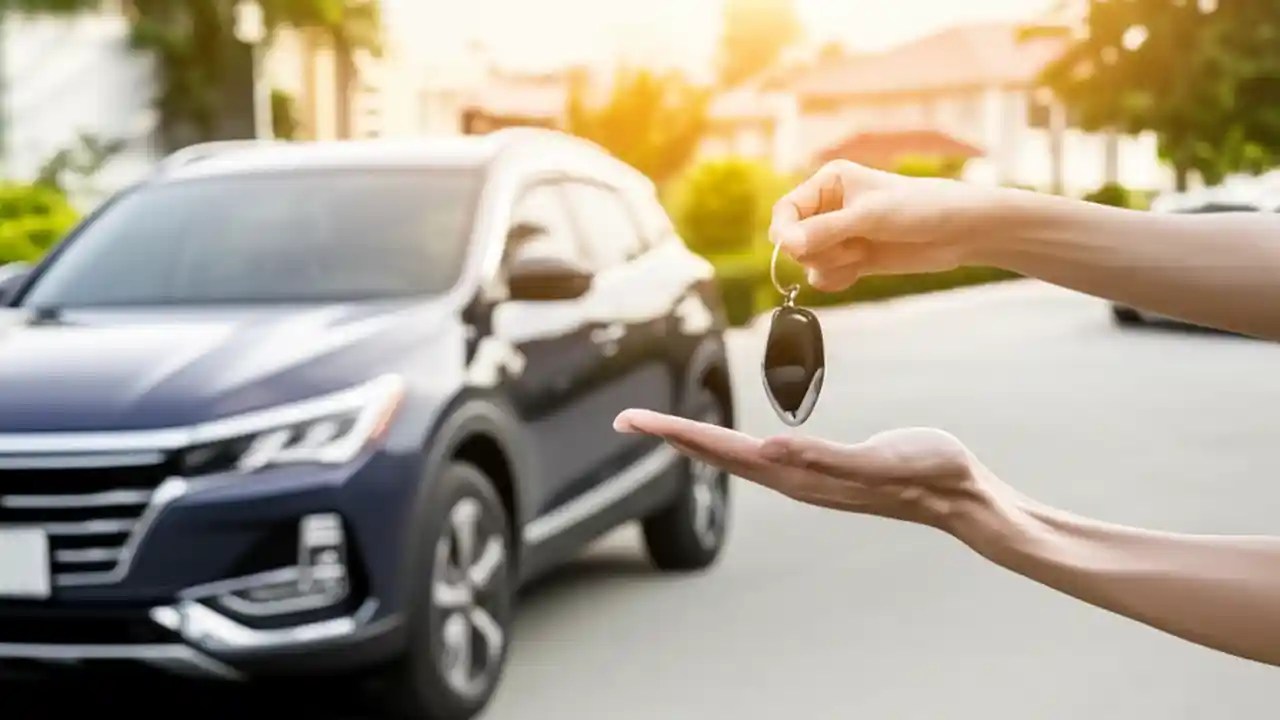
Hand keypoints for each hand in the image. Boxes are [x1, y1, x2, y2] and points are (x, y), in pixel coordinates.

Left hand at [613, 409, 1028, 547]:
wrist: (960, 496)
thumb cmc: (928, 471)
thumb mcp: (881, 460)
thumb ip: (826, 459)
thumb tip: (771, 452)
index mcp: (800, 473)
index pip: (723, 451)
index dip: (677, 434)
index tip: (635, 421)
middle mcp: (794, 480)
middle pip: (717, 456)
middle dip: (670, 436)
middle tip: (625, 419)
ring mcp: (806, 480)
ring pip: (735, 460)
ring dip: (695, 443)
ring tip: (661, 429)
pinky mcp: (820, 473)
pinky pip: (761, 460)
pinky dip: (731, 447)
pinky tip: (726, 444)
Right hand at [770, 160, 1005, 291]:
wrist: (957, 232)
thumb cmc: (919, 208)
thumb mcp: (868, 216)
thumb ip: (824, 231)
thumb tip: (785, 245)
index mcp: (829, 183)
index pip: (786, 209)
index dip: (784, 231)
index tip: (794, 248)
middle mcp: (829, 208)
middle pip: (792, 240)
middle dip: (817, 250)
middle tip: (849, 246)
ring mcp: (839, 235)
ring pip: (807, 261)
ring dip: (831, 264)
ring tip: (861, 255)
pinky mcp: (851, 258)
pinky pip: (824, 276)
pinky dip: (838, 278)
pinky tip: (861, 270)